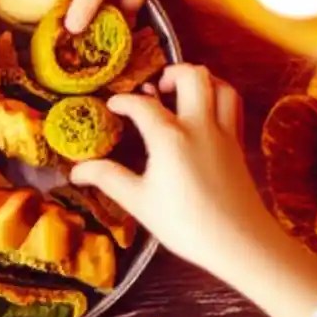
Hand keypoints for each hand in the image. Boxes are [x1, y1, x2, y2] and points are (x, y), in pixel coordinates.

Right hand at [71, 65, 265, 272]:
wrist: (240, 243)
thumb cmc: (185, 224)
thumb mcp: (139, 203)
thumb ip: (108, 179)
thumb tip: (76, 171)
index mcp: (169, 138)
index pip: (142, 105)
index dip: (124, 101)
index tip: (113, 105)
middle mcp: (199, 126)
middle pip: (192, 77)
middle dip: (171, 73)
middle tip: (156, 89)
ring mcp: (224, 132)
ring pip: (220, 85)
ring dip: (201, 80)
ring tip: (183, 92)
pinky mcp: (238, 144)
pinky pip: (233, 105)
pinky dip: (219, 96)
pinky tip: (206, 111)